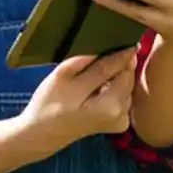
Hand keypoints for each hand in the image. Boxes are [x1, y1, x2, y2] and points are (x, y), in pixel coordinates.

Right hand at [18, 46, 137, 151]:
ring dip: (118, 77)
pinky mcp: (122, 124)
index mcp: (106, 104)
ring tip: (96, 77)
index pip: (119, 68)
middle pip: (128, 77)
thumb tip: (111, 47)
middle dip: (120, 64)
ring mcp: (122, 121)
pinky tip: (100, 90)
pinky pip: (125, 96)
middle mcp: (119, 114)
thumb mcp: (63, 75)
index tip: (129, 38)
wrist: (43, 133)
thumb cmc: (48, 102)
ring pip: (128, 86)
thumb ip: (88, 60)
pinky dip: (116, 89)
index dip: (123, 51)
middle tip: (104, 56)